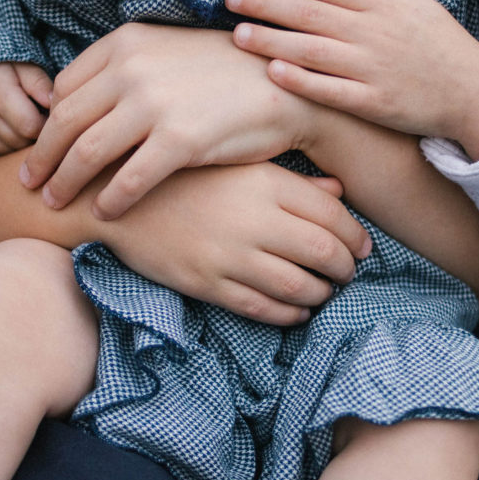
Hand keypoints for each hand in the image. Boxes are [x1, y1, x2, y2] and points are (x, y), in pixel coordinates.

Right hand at [0, 63, 53, 155]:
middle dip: (34, 135)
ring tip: (25, 125)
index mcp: (1, 94)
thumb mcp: (23, 65)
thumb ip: (39, 83)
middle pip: (19, 141)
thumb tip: (54, 103)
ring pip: (5, 150)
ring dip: (19, 142)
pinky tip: (9, 132)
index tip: (48, 115)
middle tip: (39, 120)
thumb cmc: (2, 64)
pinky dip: (2, 146)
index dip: (45, 125)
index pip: (30, 126)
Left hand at [21, 23, 318, 218]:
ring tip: (54, 202)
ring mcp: (155, 104)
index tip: (43, 146)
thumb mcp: (168, 53)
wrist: (287, 87)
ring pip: (87, 152)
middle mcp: (133, 68)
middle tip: (28, 181)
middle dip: (42, 156)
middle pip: (66, 121)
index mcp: (125, 43)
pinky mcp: (180, 140)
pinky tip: (103, 214)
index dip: (48, 122)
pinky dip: (109, 201)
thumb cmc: (225, 74)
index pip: (65, 87)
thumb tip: (81, 102)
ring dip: (64, 182)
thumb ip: (125, 71)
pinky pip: (128, 179)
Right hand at [98, 161, 371, 325]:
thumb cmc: (184, 176)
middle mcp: (254, 219)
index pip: (333, 215)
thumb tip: (339, 193)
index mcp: (265, 182)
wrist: (116, 197)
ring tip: (324, 292)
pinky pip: (264, 309)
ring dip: (322, 295)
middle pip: (325, 253)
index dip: (356, 237)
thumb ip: (292, 180)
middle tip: (348, 273)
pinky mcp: (208, 284)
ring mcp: (230, 255)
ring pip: (300, 287)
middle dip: (346, 269)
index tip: (362, 247)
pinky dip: (290, 315)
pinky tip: (296, 311)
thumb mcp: (240, 165)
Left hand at [227, 0, 478, 141]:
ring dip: (273, 40)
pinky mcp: (375, 102)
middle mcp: (375, 31)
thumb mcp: (418, 3)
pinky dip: (301, 80)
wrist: (475, 94)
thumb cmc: (443, 46)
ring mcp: (374, 67)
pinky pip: (331, 89)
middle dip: (267, 3)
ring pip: (313, 49)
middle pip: (311, 13)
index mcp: (383, 3)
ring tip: (238, 34)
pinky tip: (272, 71)